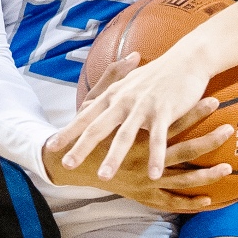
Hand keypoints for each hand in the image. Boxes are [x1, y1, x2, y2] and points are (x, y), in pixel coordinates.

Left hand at [49, 45, 214, 180]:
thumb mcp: (127, 82)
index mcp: (113, 95)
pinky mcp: (164, 110)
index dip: (68, 131)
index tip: (51, 146)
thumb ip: (107, 94)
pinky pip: (159, 138)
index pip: (85, 116)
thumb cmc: (156, 74)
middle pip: (98, 127)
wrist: (186, 59)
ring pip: (125, 135)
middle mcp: (124, 100)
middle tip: (67, 165)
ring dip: (114, 157)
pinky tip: (152, 174)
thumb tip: (88, 106)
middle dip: (81, 147)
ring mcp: (143, 105)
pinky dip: (156, 157)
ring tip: (104, 178)